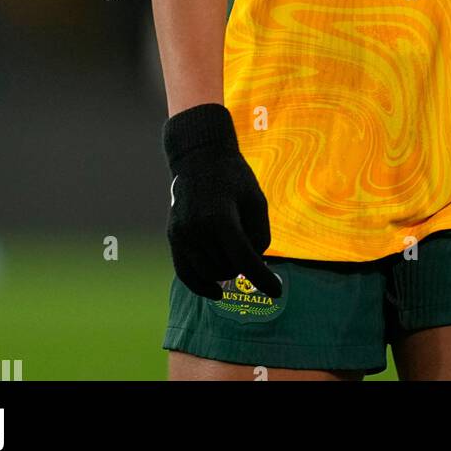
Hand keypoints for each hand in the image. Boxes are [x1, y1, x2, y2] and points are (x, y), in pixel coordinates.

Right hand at [162, 103, 282, 299]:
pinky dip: (201, 285)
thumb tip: (254, 265)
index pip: (244, 259)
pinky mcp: (173, 237)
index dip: (263, 278)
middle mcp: (196, 229)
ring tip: (235, 249)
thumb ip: (259, 235)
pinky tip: (216, 292)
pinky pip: (185, 273)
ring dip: (226, 270)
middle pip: (227, 267)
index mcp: (220, 218)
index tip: (277, 292)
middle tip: (250, 241)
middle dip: (245, 263)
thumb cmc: (234, 178)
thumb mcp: (257, 201)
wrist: (200, 158)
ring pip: (208, 274)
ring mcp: (181, 235)